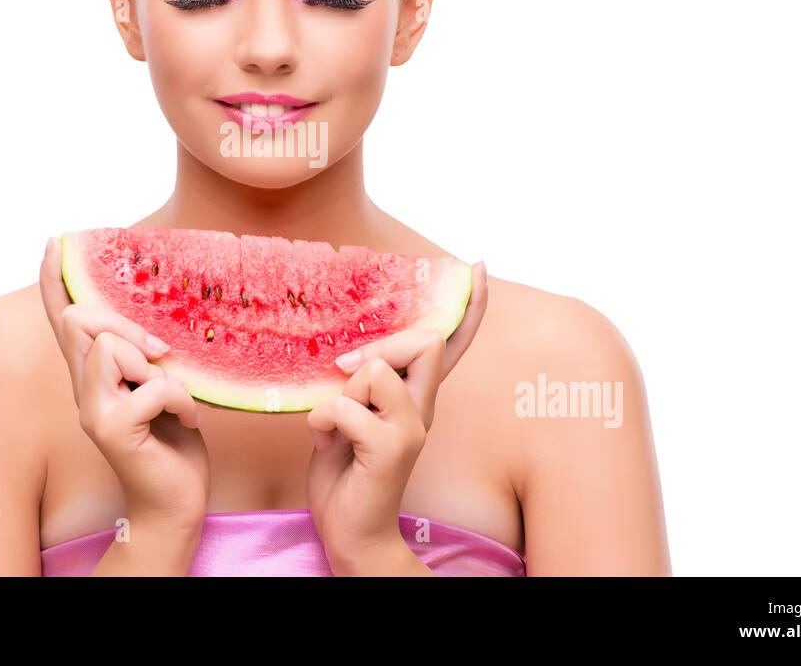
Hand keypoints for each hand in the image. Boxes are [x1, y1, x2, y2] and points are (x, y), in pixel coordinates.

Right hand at [39, 237, 209, 534]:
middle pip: (83, 321)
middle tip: (164, 354)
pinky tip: (188, 421)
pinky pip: (150, 387)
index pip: (65, 319)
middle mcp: (83, 389)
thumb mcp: (161, 385)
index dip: (57, 280)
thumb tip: (148, 328)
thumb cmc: (172, 441)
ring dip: (158, 371)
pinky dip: (180, 400)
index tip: (54, 241)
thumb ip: (144, 357)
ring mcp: (92, 410)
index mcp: (94, 375)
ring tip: (177, 401)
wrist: (176, 501)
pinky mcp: (111, 430)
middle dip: (129, 327)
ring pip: (112, 349)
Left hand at [305, 260, 488, 573]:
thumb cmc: (346, 470)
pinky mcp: (392, 449)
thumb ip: (361, 383)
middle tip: (341, 370)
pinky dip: (321, 422)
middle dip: (377, 346)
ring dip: (340, 392)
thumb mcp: (350, 413)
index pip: (449, 344)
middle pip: (421, 341)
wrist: (351, 532)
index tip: (480, 268)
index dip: (467, 307)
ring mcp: (412, 429)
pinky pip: (345, 408)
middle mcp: (424, 409)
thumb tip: (352, 354)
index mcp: (417, 397)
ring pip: (375, 371)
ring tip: (334, 424)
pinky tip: (324, 443)